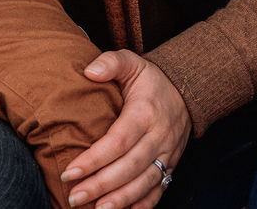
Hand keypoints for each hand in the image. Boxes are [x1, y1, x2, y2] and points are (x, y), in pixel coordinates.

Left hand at [61, 50, 190, 208]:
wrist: (187, 90)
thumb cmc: (151, 80)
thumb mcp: (133, 62)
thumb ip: (111, 62)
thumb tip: (89, 71)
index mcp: (145, 113)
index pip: (118, 141)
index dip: (93, 159)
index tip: (69, 172)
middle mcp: (158, 137)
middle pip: (128, 167)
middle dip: (100, 185)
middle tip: (74, 197)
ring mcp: (167, 153)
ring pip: (144, 182)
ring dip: (119, 200)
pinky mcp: (172, 165)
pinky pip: (159, 189)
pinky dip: (143, 204)